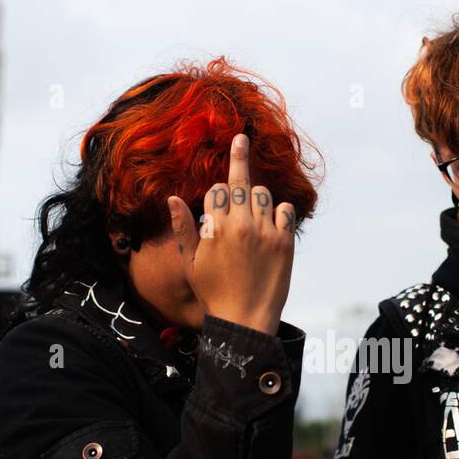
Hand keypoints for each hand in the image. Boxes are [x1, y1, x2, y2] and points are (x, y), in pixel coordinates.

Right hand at [167, 133, 296, 334]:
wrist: (245, 320)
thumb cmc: (214, 292)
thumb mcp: (191, 262)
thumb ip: (183, 228)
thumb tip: (172, 198)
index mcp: (215, 229)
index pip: (217, 191)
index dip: (217, 195)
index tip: (219, 202)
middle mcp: (241, 226)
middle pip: (240, 182)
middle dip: (238, 158)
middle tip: (240, 138)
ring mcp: (265, 233)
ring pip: (262, 194)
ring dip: (256, 196)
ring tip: (252, 211)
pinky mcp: (285, 242)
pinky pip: (285, 210)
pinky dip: (279, 211)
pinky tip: (272, 221)